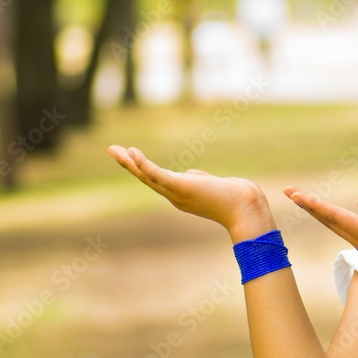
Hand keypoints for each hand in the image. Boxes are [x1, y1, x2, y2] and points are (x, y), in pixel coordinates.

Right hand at [108, 145, 275, 242]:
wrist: (245, 207)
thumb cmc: (234, 197)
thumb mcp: (212, 184)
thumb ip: (198, 179)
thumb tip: (188, 174)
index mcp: (181, 195)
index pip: (157, 180)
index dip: (142, 168)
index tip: (131, 155)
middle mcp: (175, 197)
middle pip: (146, 178)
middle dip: (129, 164)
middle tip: (112, 150)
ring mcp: (177, 193)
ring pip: (147, 176)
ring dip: (130, 163)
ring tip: (115, 150)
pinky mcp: (182, 187)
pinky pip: (158, 175)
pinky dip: (144, 164)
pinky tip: (133, 153)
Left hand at [283, 186, 357, 303]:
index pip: (334, 216)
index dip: (313, 204)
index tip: (294, 194)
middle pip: (328, 221)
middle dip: (308, 206)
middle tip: (289, 191)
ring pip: (335, 227)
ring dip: (318, 213)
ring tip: (304, 200)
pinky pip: (345, 232)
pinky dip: (333, 221)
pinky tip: (332, 217)